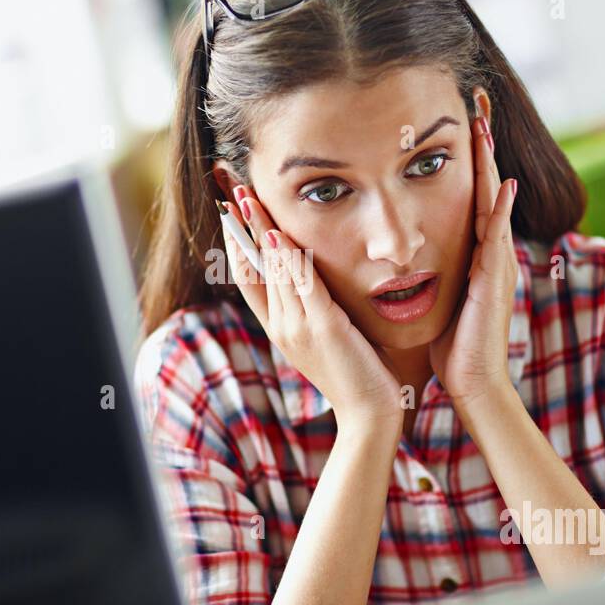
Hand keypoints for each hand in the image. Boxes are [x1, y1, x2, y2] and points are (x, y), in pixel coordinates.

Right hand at [220, 185, 403, 430]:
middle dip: (244, 226)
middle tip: (236, 190)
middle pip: (255, 266)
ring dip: (260, 230)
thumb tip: (317, 278)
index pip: (250, 279)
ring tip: (250, 198)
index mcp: (281, 329)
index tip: (233, 214)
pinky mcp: (323, 328)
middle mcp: (282, 326)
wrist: (370, 414)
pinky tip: (278, 232)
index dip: (238, 245)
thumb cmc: (360, 375)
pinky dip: (288, 257)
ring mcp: (298, 327)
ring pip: (273, 270)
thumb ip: (319, 308)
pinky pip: (301, 284)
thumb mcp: (331, 337)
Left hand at [429, 112, 518, 404]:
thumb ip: (431, 272)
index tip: (456, 121)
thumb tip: (403, 255)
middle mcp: (490, 252)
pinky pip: (497, 237)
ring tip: (483, 126)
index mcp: (475, 254)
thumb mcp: (437, 298)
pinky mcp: (495, 281)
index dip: (464, 159)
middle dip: (481, 146)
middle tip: (475, 102)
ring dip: (489, 163)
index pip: (469, 195)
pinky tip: (503, 182)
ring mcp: (497, 264)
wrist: (472, 384)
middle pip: (486, 186)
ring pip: (493, 201)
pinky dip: (500, 209)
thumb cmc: (450, 347)